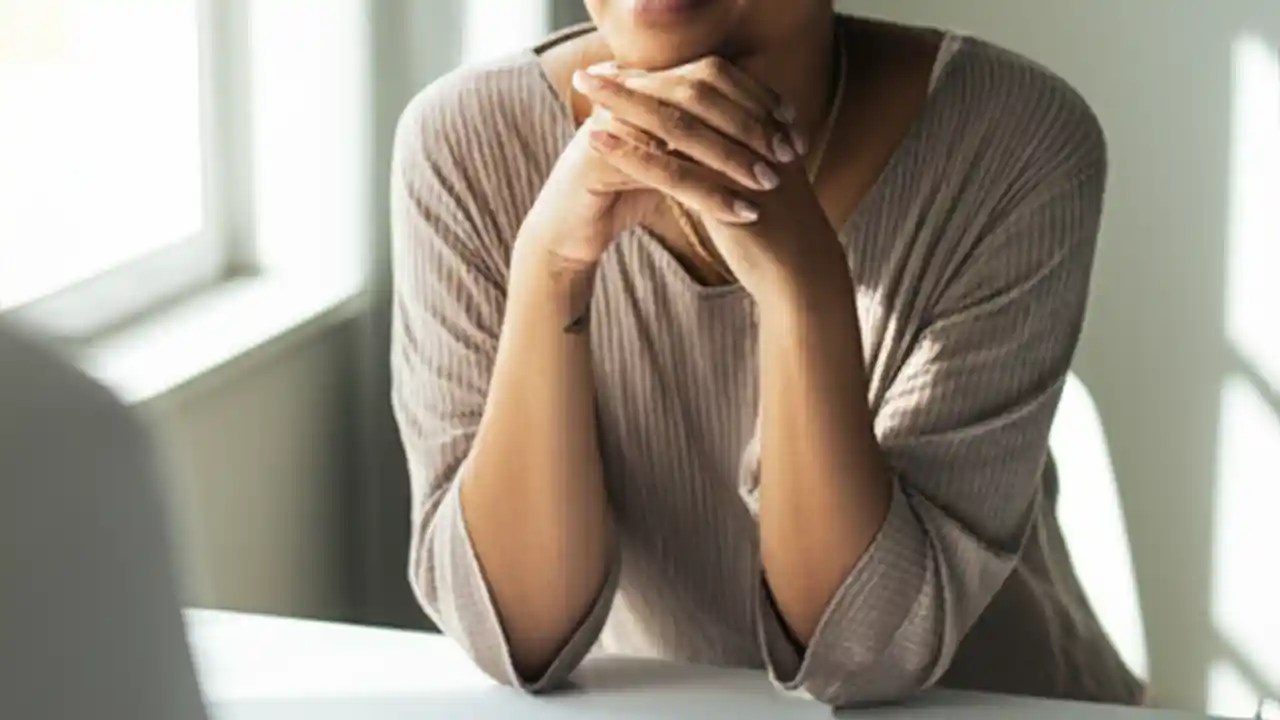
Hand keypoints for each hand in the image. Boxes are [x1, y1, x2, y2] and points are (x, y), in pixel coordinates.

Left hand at [575, 57, 845, 302]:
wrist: (801, 275)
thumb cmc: (773, 234)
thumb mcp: (749, 182)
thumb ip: (724, 155)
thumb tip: (685, 138)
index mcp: (760, 125)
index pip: (703, 89)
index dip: (659, 80)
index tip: (619, 73)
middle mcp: (752, 134)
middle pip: (686, 96)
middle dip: (636, 82)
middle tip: (592, 73)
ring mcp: (741, 161)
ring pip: (673, 125)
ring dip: (625, 106)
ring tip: (586, 97)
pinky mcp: (727, 194)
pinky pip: (670, 168)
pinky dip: (631, 152)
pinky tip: (597, 141)